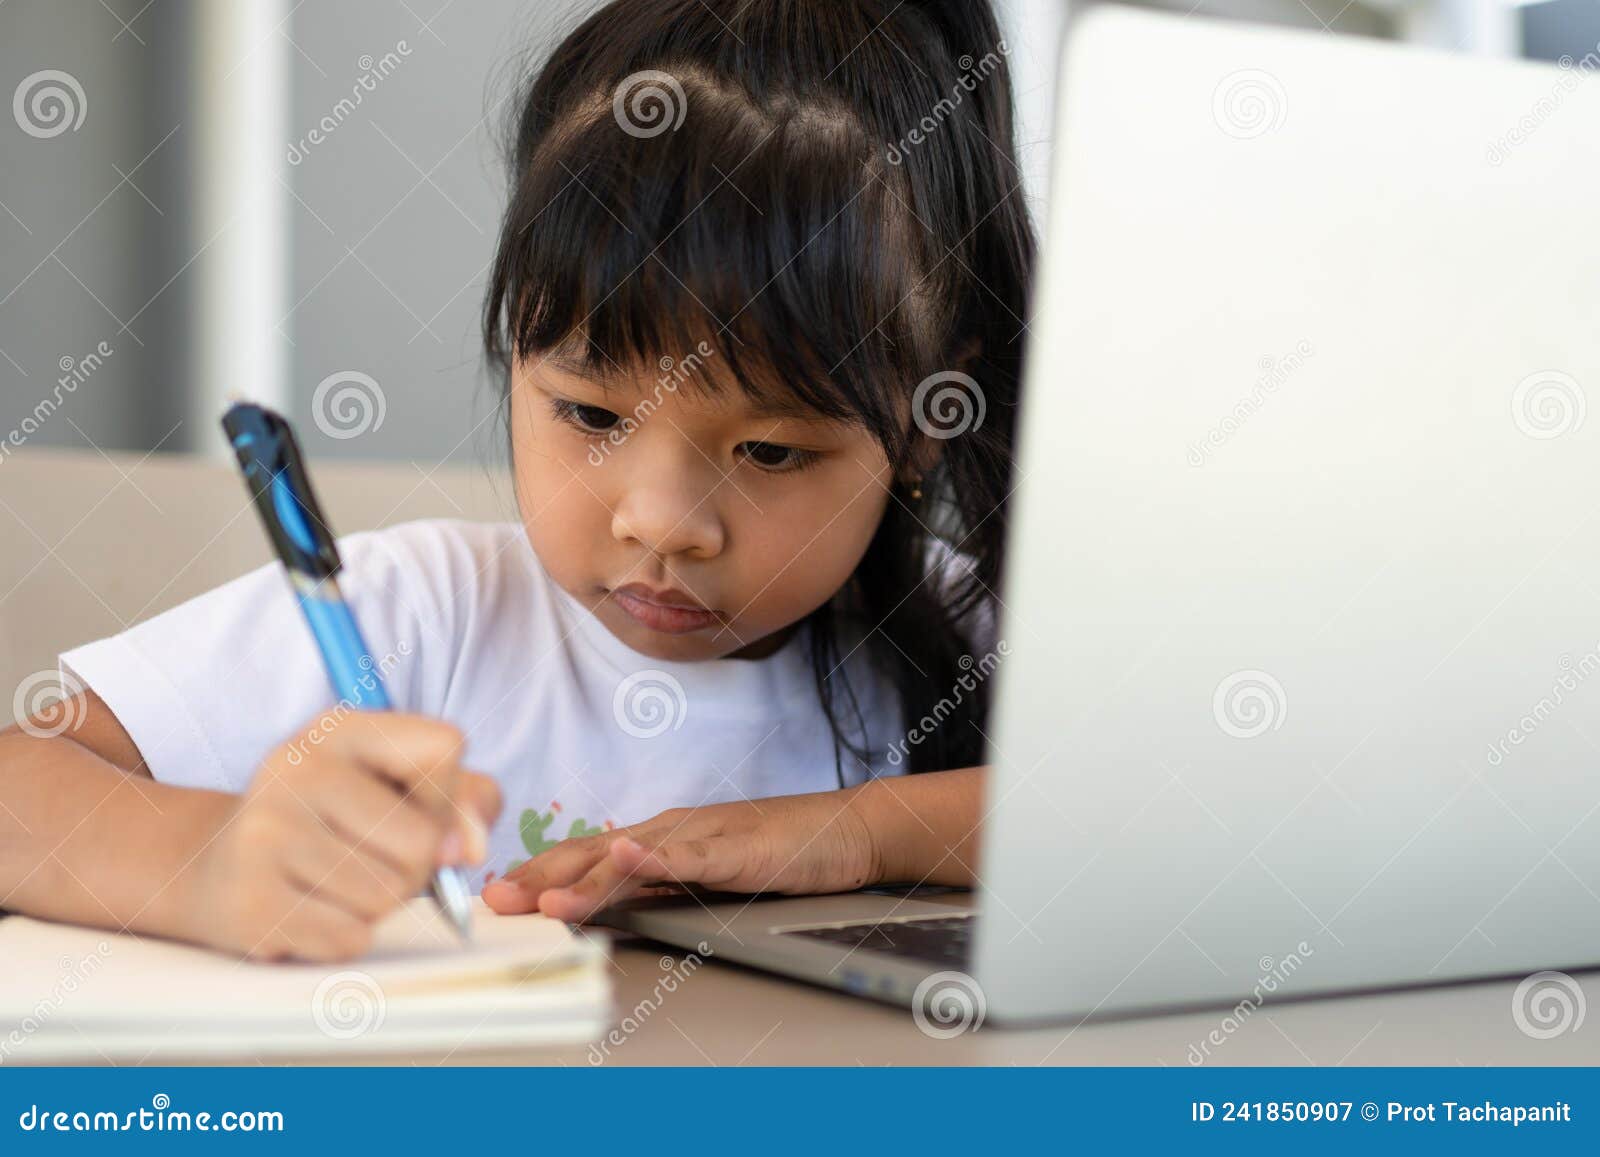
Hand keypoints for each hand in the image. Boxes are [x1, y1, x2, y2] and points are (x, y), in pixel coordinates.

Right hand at [187, 710, 501, 960]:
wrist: (223, 866)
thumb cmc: (338, 824)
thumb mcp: (405, 787)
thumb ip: (467, 801)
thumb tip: (469, 848)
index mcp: (341, 728)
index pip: (445, 747)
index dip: (449, 795)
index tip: (414, 807)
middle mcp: (297, 767)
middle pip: (423, 841)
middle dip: (415, 867)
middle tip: (369, 856)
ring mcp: (267, 832)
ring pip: (388, 895)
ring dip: (378, 904)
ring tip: (334, 881)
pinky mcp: (251, 899)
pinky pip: (350, 937)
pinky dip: (343, 934)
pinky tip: (309, 908)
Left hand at [481, 787, 885, 922]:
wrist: (846, 830)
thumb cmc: (780, 849)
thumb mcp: (706, 872)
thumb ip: (660, 883)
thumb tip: (611, 903)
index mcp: (660, 837)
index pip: (586, 854)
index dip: (538, 872)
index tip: (494, 895)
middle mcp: (671, 830)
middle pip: (593, 853)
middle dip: (539, 876)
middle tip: (492, 900)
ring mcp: (703, 836)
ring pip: (633, 857)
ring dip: (583, 876)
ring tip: (541, 895)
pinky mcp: (739, 848)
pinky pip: (692, 854)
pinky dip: (657, 857)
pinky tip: (628, 857)